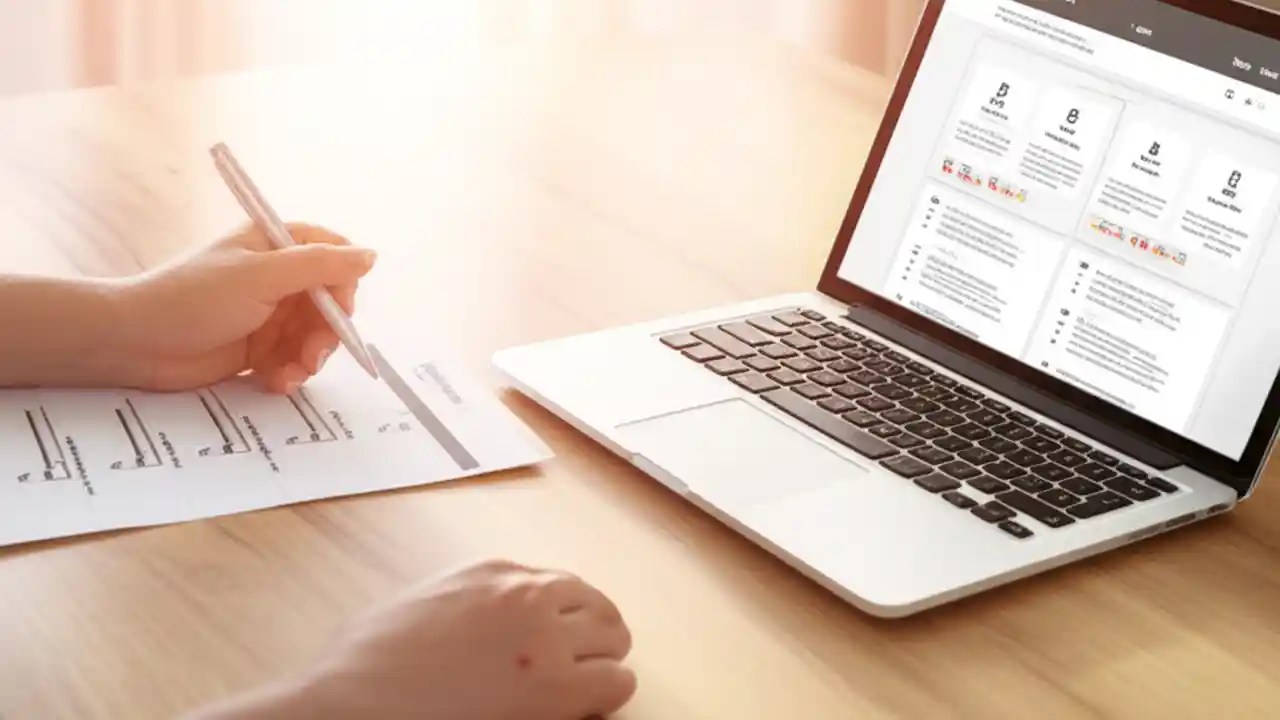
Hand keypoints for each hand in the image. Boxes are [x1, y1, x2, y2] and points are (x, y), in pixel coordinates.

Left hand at [119, 224, 375, 392]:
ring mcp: (266, 313)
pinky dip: (289, 372)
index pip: (331, 254)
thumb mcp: (262, 275)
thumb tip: (371, 256)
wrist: (136, 344)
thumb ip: (320, 266)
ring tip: (290, 374)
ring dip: (308, 357)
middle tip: (313, 354)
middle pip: (327, 302)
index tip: (339, 309)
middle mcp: (275, 276)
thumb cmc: (194, 298)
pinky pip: (291, 359)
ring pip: (312, 335)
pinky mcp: (256, 347)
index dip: (343, 283)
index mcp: (274, 244)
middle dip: (326, 332)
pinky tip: (275, 382)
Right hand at [192, 560, 636, 719]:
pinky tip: (585, 710)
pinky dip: (608, 695)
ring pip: (614, 638)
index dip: (561, 614)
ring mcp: (545, 640)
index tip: (557, 635)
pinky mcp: (557, 689)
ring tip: (589, 685)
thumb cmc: (365, 666)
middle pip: (596, 604)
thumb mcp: (420, 602)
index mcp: (493, 573)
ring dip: (604, 660)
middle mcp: (526, 596)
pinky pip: (617, 683)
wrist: (353, 704)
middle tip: (584, 661)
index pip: (558, 583)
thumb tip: (481, 622)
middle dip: (592, 632)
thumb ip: (466, 600)